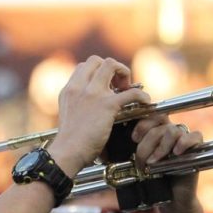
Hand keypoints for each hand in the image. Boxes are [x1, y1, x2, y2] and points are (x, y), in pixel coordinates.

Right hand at [46, 56, 149, 174]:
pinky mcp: (107, 105)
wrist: (67, 152)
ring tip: (129, 89)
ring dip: (124, 74)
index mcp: (70, 89)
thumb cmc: (69, 141)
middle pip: (98, 60)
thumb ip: (77, 104)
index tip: (107, 85)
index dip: (99, 72)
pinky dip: (141, 96)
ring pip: (112, 65)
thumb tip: (92, 104)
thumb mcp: (67, 114)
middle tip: (119, 86)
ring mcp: (93, 94)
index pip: (85, 66)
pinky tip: (145, 102)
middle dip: (112, 69)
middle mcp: (80, 87)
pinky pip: (131, 93)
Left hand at [130, 116, 203, 212]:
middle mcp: (171, 133)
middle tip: (142, 161)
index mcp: (158, 132)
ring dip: (160, 147)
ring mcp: (185, 139)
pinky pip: (194, 136)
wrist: (171, 200)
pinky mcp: (198, 148)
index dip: (142, 124)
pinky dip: (183, 143)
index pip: (152, 116)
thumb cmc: (154, 181)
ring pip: (172, 131)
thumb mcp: (140, 163)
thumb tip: (121, 141)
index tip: (133, 139)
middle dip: (147, 143)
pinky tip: (175, 153)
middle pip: (160, 124)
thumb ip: (135, 150)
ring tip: (154, 163)